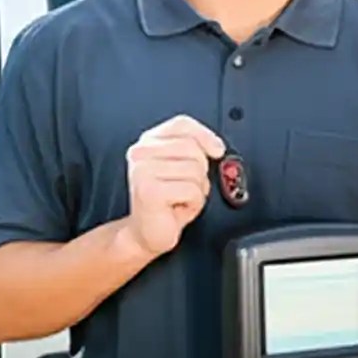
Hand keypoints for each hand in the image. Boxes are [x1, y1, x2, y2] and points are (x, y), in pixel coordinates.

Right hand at [123, 114, 225, 255]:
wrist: (146, 233)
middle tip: (186, 187)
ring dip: (197, 190)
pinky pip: (192, 190)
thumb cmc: (167, 202)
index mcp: (148, 142)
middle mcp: (140, 152)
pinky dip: (194, 203)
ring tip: (180, 198)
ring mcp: (142, 171)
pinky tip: (177, 208)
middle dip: (200, 172)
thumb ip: (194, 149)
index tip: (217, 150)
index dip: (205, 135)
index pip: (182, 124)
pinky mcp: (149, 190)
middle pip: (193, 148)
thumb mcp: (182, 168)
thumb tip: (216, 147)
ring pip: (195, 170)